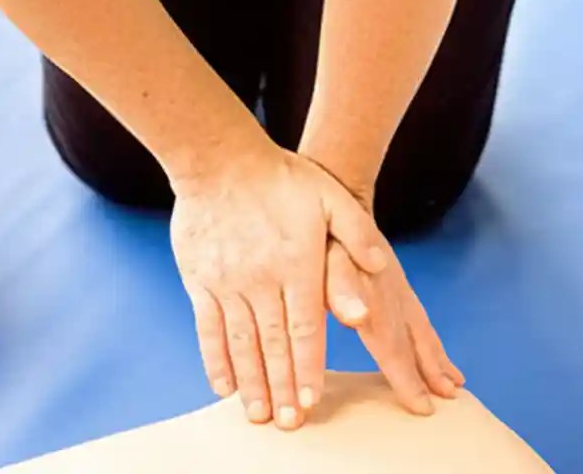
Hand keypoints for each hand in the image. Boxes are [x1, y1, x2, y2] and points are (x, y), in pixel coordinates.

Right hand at [170, 144, 387, 430]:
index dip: (308, 367)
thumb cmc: (281, 178)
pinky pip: (208, 328)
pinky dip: (215, 360)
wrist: (220, 160)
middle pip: (274, 344)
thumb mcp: (330, 197)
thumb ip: (358, 232)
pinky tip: (223, 385)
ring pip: (240, 343)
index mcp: (297, 265)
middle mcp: (262, 280)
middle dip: (282, 387)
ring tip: (258, 414)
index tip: (311, 398)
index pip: (305, 328)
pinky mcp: (201, 281)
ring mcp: (228, 282)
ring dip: (250, 382)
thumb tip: (381, 266)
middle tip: (290, 422)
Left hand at [325, 212, 463, 414]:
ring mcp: (397, 285)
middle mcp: (391, 292)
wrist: (337, 189)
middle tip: (449, 400)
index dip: (407, 377)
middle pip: (413, 340)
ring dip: (436, 357)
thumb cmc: (322, 230)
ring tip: (454, 383)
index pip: (392, 344)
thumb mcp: (323, 254)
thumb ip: (338, 285)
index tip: (423, 406)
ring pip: (421, 328)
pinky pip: (418, 316)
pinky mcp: (396, 280)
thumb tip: (358, 318)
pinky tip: (436, 353)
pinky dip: (430, 339)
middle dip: (431, 372)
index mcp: (372, 293)